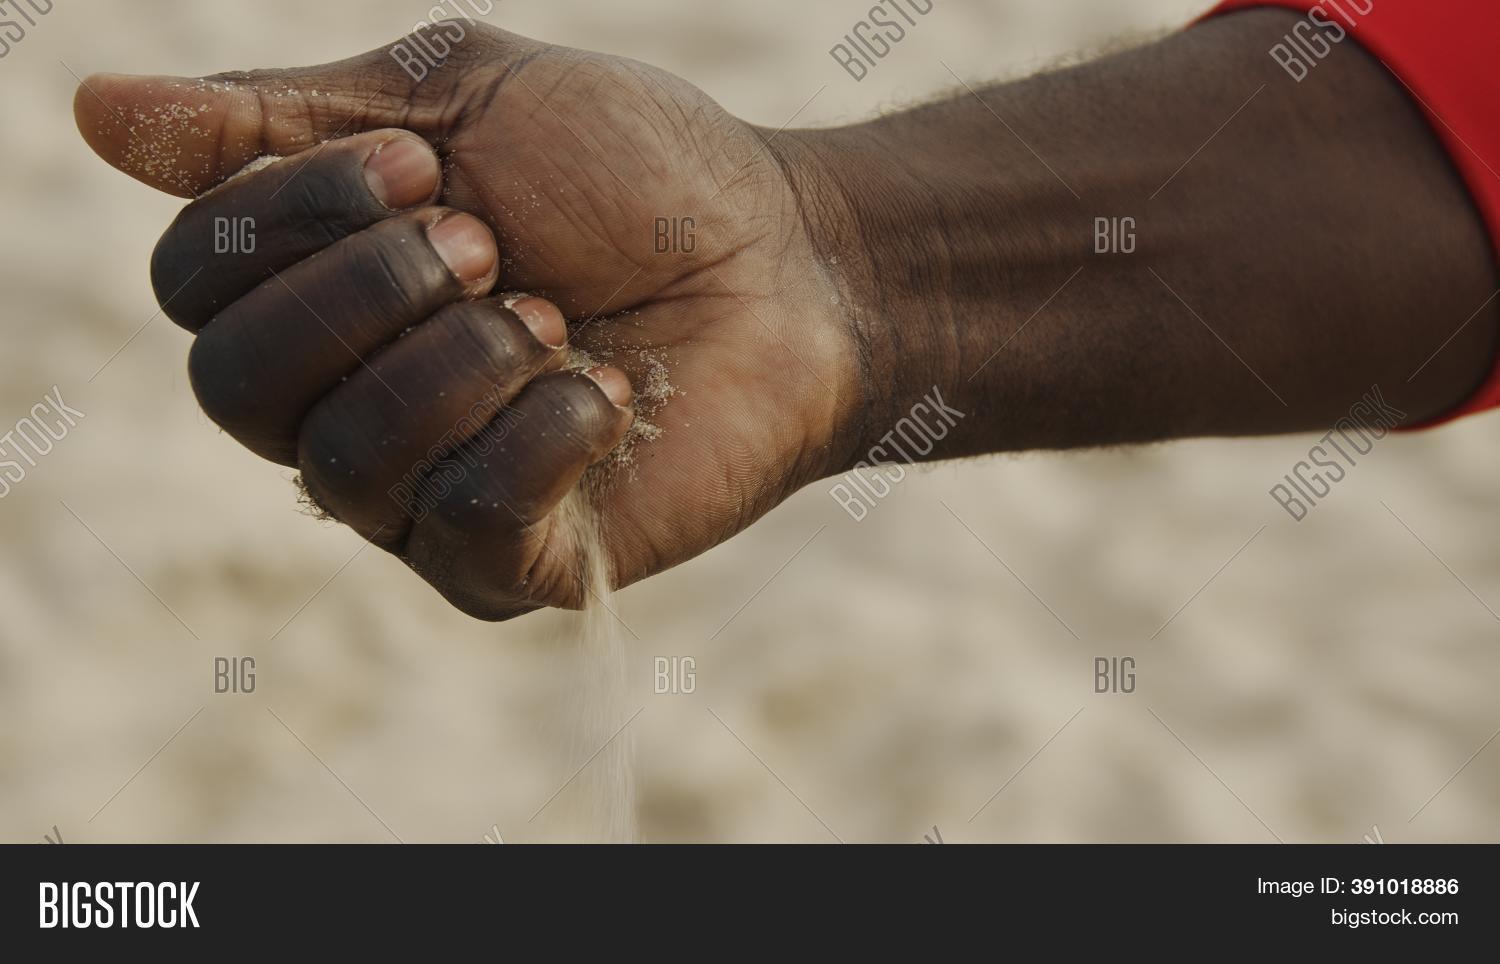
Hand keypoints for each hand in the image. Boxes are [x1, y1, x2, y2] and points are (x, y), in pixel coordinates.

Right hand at [75, 22, 860, 618]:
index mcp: (320, 297)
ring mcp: (424, 501)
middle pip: (237, 387)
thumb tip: (90, 110)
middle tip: (495, 245)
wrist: (790, 263)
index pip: (196, 287)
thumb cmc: (637, 178)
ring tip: (560, 317)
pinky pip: (468, 522)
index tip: (436, 171)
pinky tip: (605, 393)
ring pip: (350, 462)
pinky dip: (542, 434)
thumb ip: (289, 119)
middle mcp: (346, 409)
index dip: (294, 217)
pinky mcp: (518, 566)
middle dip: (374, 290)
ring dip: (468, 359)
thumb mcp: (461, 101)